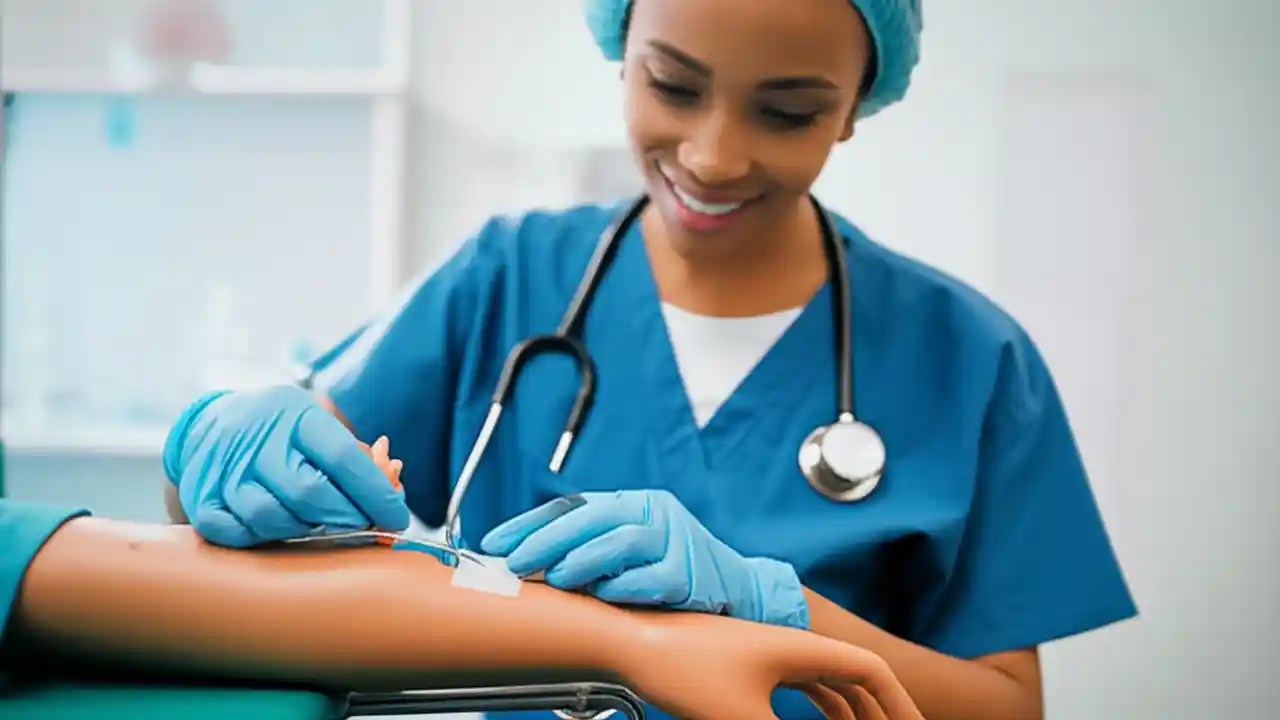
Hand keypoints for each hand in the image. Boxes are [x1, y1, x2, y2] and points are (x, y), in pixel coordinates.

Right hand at [164, 385, 408, 546]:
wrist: (208, 426)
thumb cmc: (282, 432)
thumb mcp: (318, 426)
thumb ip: (356, 457)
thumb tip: (396, 482)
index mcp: (295, 415)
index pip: (343, 457)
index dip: (376, 493)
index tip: (397, 518)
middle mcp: (256, 439)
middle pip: (310, 492)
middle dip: (346, 518)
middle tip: (363, 527)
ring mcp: (224, 470)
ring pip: (273, 517)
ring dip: (305, 531)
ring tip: (318, 525)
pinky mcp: (201, 499)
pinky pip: (238, 533)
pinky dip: (263, 538)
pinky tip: (278, 528)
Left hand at [480, 489, 808, 627]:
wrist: (736, 591)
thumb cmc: (667, 574)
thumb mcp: (625, 554)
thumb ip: (584, 551)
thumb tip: (519, 563)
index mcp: (632, 502)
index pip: (573, 506)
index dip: (531, 523)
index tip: (494, 543)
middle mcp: (655, 512)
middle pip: (595, 517)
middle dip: (548, 539)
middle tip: (514, 561)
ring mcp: (678, 539)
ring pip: (624, 540)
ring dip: (584, 560)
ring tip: (555, 578)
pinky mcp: (695, 572)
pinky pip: (655, 577)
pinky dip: (626, 586)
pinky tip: (605, 595)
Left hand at [625, 610, 922, 719]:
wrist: (625, 636)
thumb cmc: (682, 670)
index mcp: (800, 647)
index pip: (870, 669)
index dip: (900, 703)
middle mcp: (789, 643)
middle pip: (853, 676)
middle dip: (879, 712)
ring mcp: (765, 651)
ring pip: (825, 681)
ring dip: (850, 712)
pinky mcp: (741, 661)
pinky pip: (796, 684)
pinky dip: (818, 708)